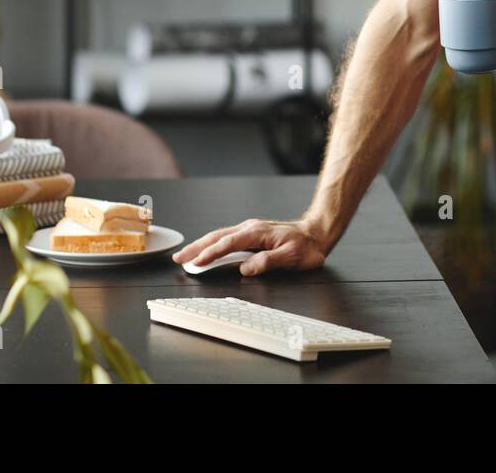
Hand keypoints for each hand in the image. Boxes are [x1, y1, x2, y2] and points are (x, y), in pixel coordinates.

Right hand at [171, 217, 329, 276]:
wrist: (317, 233)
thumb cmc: (306, 246)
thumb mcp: (291, 257)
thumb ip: (267, 262)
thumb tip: (245, 268)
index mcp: (256, 233)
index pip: (227, 244)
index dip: (210, 254)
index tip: (196, 263)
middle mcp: (250, 228)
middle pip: (217, 237)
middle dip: (196, 247)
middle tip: (178, 257)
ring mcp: (250, 230)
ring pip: (220, 236)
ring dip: (201, 245)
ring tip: (186, 255)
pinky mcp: (252, 234)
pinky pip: (227, 238)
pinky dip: (213, 244)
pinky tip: (208, 250)